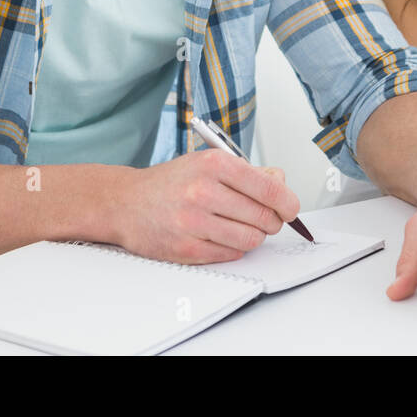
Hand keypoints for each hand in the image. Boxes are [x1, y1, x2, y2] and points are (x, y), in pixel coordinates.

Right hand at [101, 151, 299, 263]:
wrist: (125, 203)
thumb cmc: (170, 182)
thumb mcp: (208, 163)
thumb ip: (248, 172)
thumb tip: (281, 182)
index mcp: (213, 164)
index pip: (269, 187)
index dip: (288, 202)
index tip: (291, 207)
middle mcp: (203, 191)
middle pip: (264, 216)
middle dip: (272, 220)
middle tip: (268, 219)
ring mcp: (193, 222)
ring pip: (251, 238)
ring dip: (255, 235)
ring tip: (244, 226)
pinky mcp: (186, 248)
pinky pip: (231, 253)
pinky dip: (235, 247)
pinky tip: (224, 236)